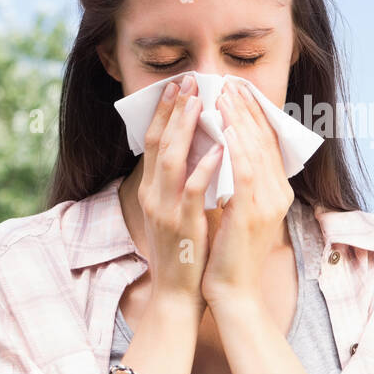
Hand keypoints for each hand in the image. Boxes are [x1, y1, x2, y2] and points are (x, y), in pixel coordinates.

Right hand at [136, 73, 224, 309]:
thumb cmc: (184, 251)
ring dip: (186, 129)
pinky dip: (206, 166)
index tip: (178, 86)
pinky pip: (193, 189)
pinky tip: (221, 147)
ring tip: (201, 103)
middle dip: (173, 110)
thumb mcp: (177, 209)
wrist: (177, 291)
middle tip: (188, 82)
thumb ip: (183, 181)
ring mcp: (165, 210)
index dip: (164, 113)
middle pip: (159, 143)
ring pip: (172, 160)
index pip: (154, 143)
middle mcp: (152, 196)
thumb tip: (201, 148)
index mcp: (151, 190)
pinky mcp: (183, 224)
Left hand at [201, 79, 293, 307]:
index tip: (235, 90)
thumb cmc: (226, 253)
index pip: (266, 143)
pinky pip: (247, 175)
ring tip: (226, 95)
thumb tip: (219, 154)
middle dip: (246, 109)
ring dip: (241, 120)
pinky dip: (238, 150)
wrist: (230, 291)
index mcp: (274, 192)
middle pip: (264, 141)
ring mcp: (268, 204)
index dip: (252, 115)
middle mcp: (277, 194)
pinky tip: (228, 130)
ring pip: (257, 152)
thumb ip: (234, 184)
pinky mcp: (252, 215)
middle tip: (229, 82)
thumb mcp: (233, 211)